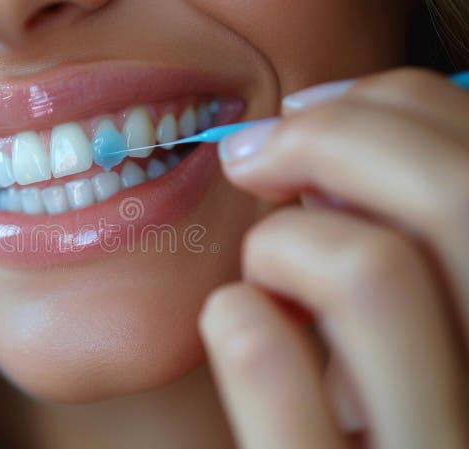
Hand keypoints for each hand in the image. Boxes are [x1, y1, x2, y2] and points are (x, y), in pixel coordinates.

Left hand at [198, 68, 468, 448]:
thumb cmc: (374, 420)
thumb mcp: (421, 342)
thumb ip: (412, 253)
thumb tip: (325, 143)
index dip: (393, 110)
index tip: (313, 115)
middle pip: (455, 193)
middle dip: (332, 137)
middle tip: (256, 154)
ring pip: (372, 269)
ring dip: (285, 239)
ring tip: (262, 276)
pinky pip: (266, 355)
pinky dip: (235, 310)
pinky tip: (236, 323)